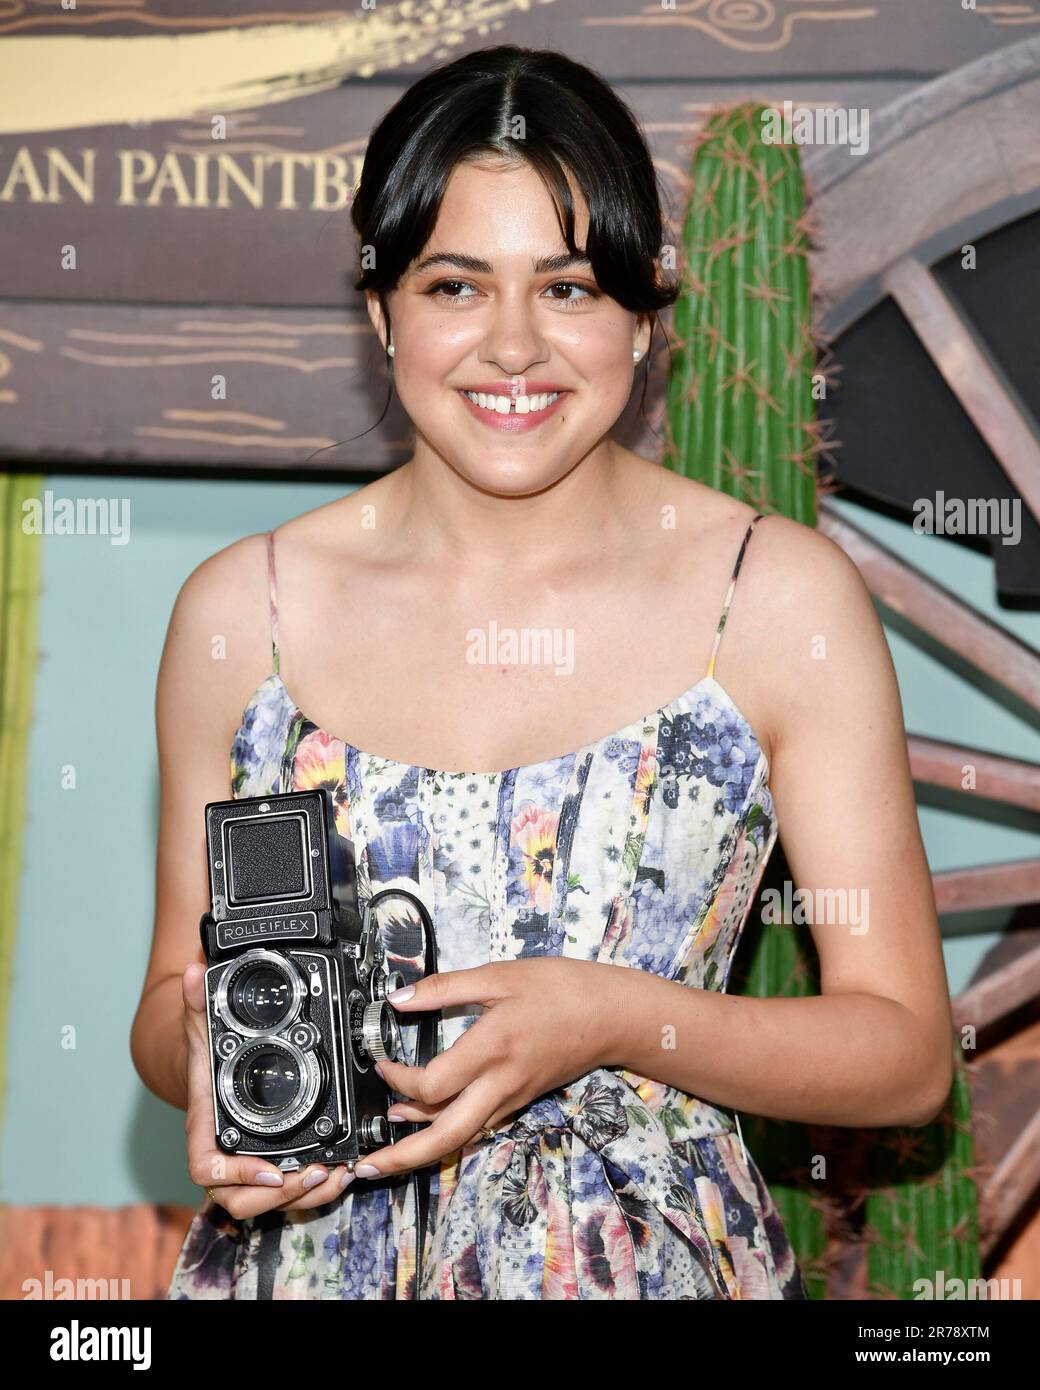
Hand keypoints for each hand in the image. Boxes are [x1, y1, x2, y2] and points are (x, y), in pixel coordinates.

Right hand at [181, 963, 353, 1217]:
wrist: (207, 1066)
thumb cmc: (205, 1055)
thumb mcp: (202, 1026)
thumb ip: (199, 1002)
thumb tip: (195, 973)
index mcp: (206, 1127)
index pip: (207, 1168)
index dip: (236, 1177)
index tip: (271, 1172)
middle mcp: (223, 1152)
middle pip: (240, 1200)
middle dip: (282, 1196)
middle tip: (317, 1173)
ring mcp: (244, 1163)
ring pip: (265, 1203)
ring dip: (302, 1197)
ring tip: (334, 1175)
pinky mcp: (266, 1164)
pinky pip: (283, 1191)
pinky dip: (310, 1190)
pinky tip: (337, 1172)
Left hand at [352, 958, 622, 1179]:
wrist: (612, 1015)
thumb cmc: (561, 990)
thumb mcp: (499, 976)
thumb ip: (445, 987)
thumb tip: (400, 997)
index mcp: (490, 1049)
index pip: (432, 1085)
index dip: (399, 1081)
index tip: (383, 1065)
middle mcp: (500, 1083)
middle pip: (445, 1136)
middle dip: (401, 1158)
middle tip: (365, 1166)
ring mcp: (511, 1098)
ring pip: (461, 1136)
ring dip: (422, 1146)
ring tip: (388, 1148)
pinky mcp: (520, 1100)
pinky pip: (479, 1125)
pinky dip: (450, 1131)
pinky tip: (432, 1123)